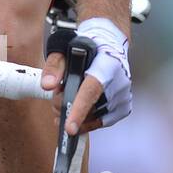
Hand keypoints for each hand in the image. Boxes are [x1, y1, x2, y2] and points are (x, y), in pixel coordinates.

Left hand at [42, 17, 131, 134]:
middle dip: (68, 109)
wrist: (107, 45)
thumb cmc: (85, 47)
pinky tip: (76, 115)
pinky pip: (103, 121)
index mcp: (106, 64)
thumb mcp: (64, 48)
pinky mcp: (124, 106)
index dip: (80, 110)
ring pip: (96, 118)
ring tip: (64, 103)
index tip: (69, 128)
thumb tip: (48, 85)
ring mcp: (124, 95)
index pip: (92, 90)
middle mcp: (119, 81)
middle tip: (55, 100)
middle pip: (91, 107)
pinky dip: (88, 121)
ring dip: (77, 116)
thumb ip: (54, 67)